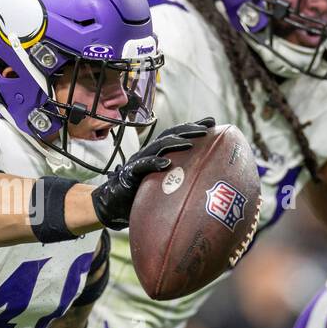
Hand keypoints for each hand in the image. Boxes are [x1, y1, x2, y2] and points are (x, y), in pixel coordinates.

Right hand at [91, 117, 214, 229]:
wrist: (114, 205)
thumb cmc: (141, 194)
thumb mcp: (165, 185)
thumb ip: (180, 179)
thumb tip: (207, 182)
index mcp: (158, 153)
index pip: (177, 134)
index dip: (193, 127)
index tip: (212, 122)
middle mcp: (149, 153)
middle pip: (170, 135)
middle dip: (189, 129)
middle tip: (207, 129)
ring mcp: (139, 161)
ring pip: (159, 147)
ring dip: (175, 143)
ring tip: (191, 143)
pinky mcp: (130, 173)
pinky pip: (143, 166)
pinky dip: (155, 164)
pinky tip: (167, 164)